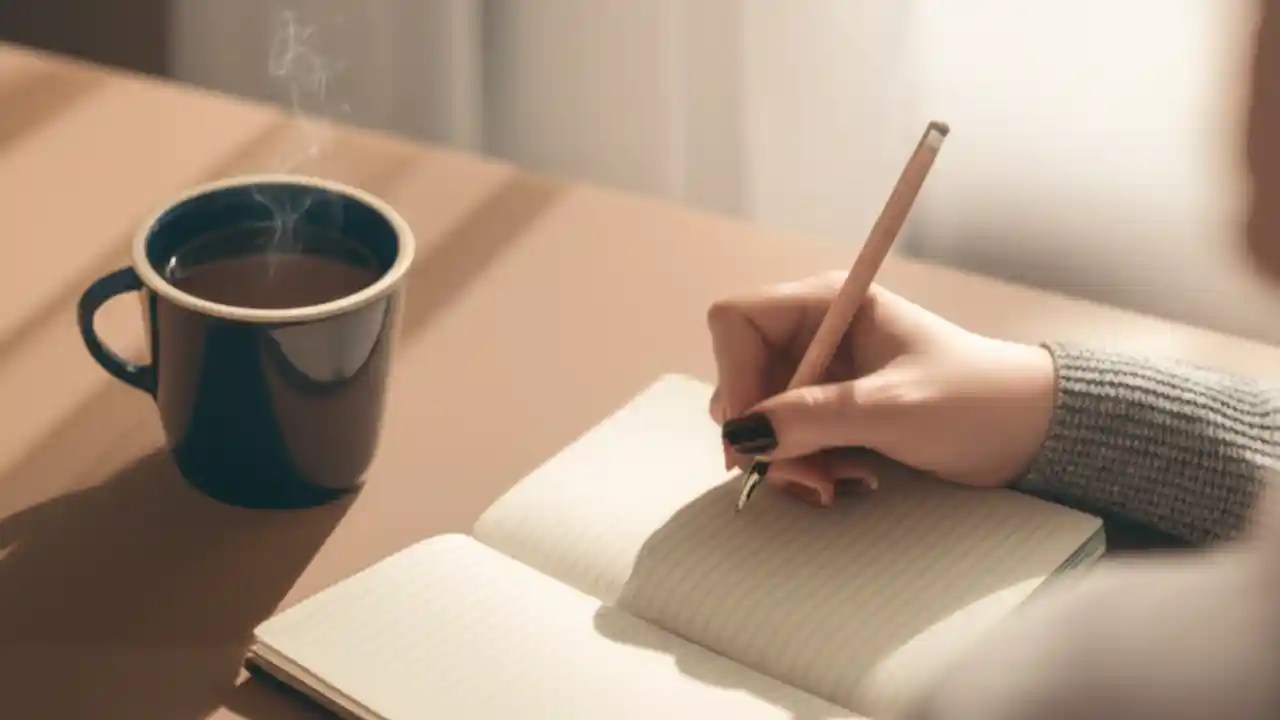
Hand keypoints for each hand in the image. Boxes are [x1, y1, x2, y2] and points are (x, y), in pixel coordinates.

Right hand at [707, 272, 1055, 505]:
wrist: (1029, 431)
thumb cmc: (974, 401)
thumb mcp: (893, 410)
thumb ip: (814, 419)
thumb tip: (742, 436)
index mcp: (826, 303)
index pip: (736, 322)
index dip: (733, 374)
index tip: (754, 430)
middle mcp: (814, 332)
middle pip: (741, 376)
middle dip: (763, 433)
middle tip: (804, 477)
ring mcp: (819, 372)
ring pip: (759, 416)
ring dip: (785, 458)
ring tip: (832, 484)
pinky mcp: (829, 410)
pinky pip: (786, 439)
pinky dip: (803, 467)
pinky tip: (843, 481)